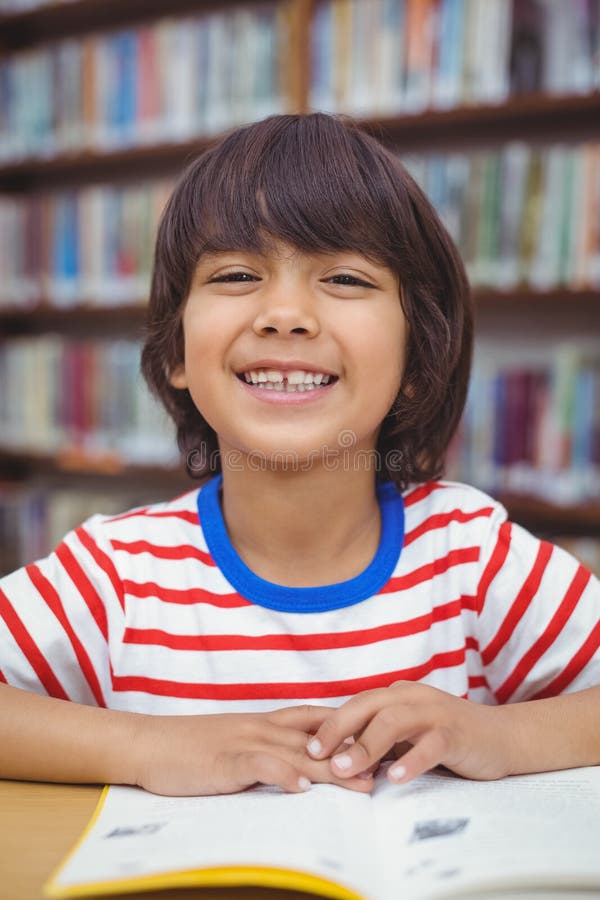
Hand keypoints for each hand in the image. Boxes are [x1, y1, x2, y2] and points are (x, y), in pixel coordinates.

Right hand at [132, 705, 374, 795]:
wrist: (148, 744)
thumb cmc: (189, 749)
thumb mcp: (233, 746)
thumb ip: (264, 754)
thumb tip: (295, 771)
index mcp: (262, 724)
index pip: (314, 721)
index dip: (347, 731)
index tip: (378, 744)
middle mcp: (260, 728)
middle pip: (316, 740)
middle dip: (353, 755)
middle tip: (386, 770)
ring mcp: (244, 742)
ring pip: (297, 752)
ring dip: (332, 769)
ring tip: (362, 784)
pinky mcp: (225, 760)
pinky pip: (259, 764)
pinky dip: (282, 774)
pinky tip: (302, 788)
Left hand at [306, 682, 512, 783]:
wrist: (503, 738)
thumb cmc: (447, 739)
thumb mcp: (409, 736)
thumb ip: (380, 742)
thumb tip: (338, 760)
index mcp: (397, 695)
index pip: (357, 704)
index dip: (331, 723)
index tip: (307, 746)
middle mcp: (412, 696)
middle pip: (368, 706)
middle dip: (339, 729)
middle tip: (316, 754)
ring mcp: (435, 712)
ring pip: (394, 721)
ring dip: (366, 745)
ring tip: (344, 769)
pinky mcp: (456, 733)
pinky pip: (431, 743)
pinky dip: (411, 760)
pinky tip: (395, 778)